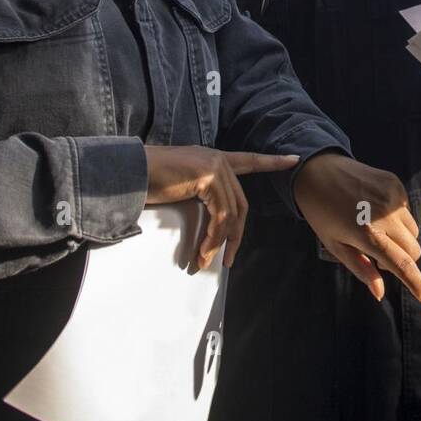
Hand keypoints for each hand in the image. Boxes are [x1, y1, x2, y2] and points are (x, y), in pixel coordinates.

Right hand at [144, 146, 297, 270]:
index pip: (249, 160)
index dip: (271, 161)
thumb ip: (202, 195)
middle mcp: (218, 159)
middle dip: (236, 235)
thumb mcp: (183, 187)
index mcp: (214, 159)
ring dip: (219, 243)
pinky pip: (219, 216)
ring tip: (206, 261)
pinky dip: (212, 238)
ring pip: (230, 214)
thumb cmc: (149, 181)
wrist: (127, 171)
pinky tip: (202, 253)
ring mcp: (214, 166)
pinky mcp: (207, 177)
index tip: (293, 159)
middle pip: (240, 204)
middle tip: (230, 259)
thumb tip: (213, 225)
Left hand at [292, 152, 420, 303]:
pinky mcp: (395, 183)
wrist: (318, 171)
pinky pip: (407, 211)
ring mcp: (392, 197)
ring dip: (401, 238)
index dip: (416, 283)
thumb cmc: (322, 213)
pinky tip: (374, 210)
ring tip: (375, 230)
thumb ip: (360, 268)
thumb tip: (379, 293)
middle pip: (413, 249)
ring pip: (413, 231)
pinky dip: (397, 218)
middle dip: (403, 258)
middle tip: (377, 254)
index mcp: (367, 234)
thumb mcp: (335, 245)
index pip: (401, 264)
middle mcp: (385, 215)